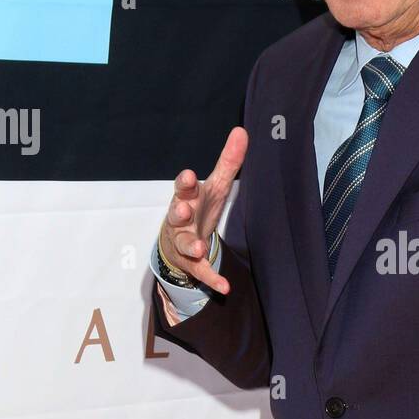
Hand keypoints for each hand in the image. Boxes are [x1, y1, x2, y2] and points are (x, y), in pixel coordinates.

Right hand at [159, 127, 247, 294]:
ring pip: (185, 243)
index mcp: (187, 198)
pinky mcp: (192, 264)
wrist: (177, 242)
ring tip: (201, 247)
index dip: (184, 183)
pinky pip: (200, 272)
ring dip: (192, 244)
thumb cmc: (198, 207)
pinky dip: (212, 279)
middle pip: (176, 214)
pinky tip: (225, 287)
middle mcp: (181, 220)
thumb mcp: (214, 185)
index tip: (188, 175)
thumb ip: (228, 161)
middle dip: (179, 211)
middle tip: (183, 209)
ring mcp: (184, 242)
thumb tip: (242, 131)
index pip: (183, 188)